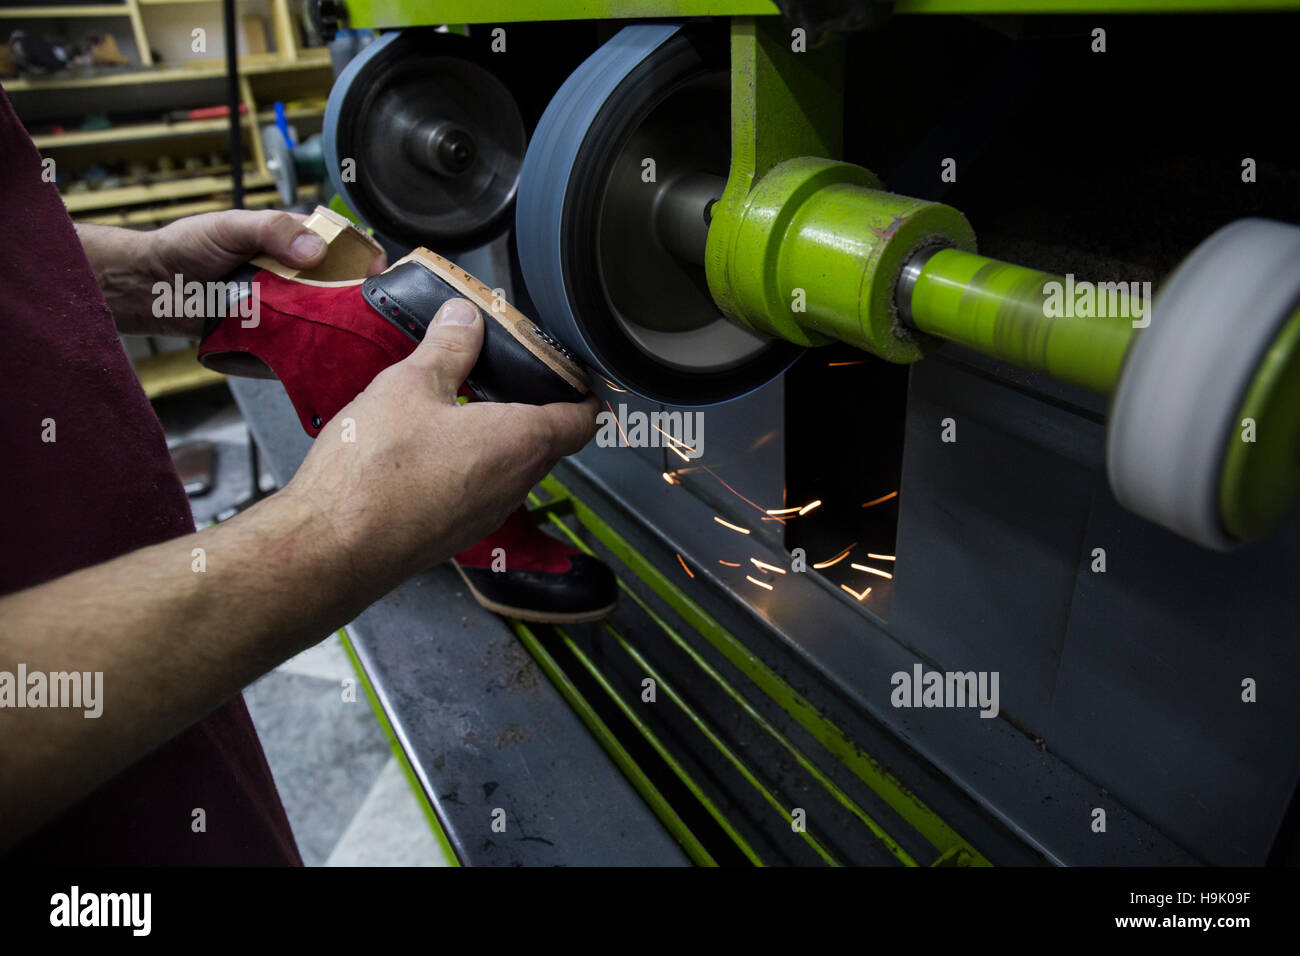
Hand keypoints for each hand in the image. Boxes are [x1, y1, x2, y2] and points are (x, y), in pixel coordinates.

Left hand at [79, 210, 387, 335]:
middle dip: (361, 300)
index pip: (343, 245)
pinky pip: (302, 346)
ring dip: (342, 329)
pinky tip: (331, 360)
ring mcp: (287, 308)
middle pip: (343, 287)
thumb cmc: (186, 248)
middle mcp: (297, 276)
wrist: (151, 288)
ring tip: (361, 340)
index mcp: (293, 242)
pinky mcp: (274, 337)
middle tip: (374, 314)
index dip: (365, 256)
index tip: (377, 271)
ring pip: (327, 320)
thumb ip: (271, 231)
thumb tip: (315, 251)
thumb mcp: (230, 227)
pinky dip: (316, 353)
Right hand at [282, 298, 597, 591]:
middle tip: (518, 380)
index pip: (580, 421)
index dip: (585, 397)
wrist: (332, 548)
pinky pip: (480, 493)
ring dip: (502, 441)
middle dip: (539, 411)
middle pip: (549, 445)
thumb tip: (465, 319)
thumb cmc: (373, 473)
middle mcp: (513, 485)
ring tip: (471, 408)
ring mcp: (485, 516)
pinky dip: (472, 467)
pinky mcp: (454, 533)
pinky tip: (434, 450)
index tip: (579, 379)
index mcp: (519, 443)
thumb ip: (447, 349)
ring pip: (513, 471)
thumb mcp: (409, 386)